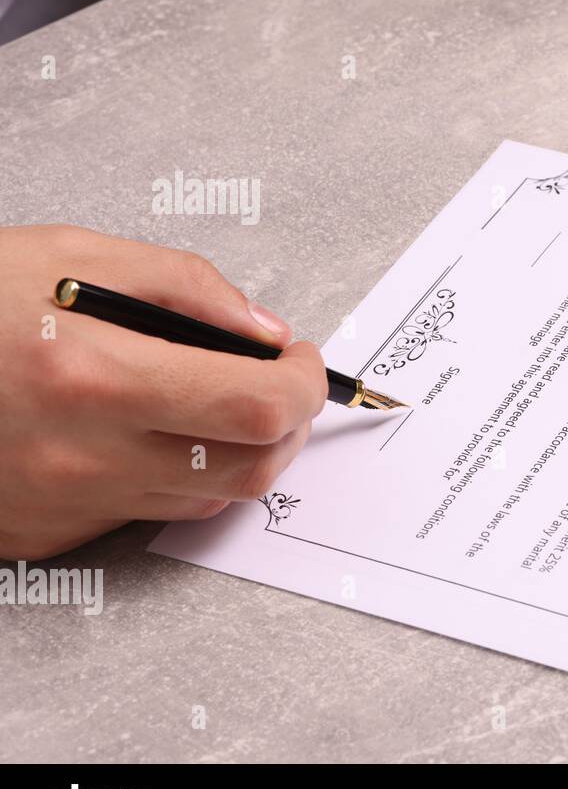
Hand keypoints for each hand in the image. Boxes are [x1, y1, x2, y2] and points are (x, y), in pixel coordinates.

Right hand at [0, 225, 327, 559]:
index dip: (302, 385)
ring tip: (214, 399)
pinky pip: (146, 515)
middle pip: (248, 469)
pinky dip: (175, 476)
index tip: (299, 361)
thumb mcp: (68, 255)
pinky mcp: (44, 534)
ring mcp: (62, 506)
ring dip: (235, 451)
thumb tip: (261, 330)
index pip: (256, 407)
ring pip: (203, 498)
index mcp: (94, 377)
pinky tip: (152, 432)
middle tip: (276, 382)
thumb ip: (183, 286)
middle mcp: (82, 457)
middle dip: (285, 425)